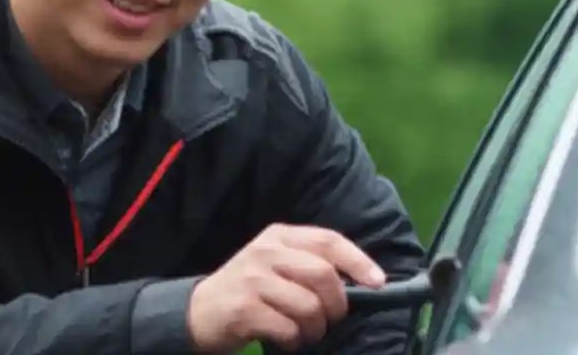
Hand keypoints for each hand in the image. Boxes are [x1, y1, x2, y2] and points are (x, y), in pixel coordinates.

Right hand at [186, 223, 385, 352]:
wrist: (198, 310)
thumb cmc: (249, 289)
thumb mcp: (276, 264)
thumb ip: (310, 264)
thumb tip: (362, 281)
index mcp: (279, 236)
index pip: (328, 240)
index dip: (358, 261)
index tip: (378, 282)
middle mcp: (265, 252)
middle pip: (323, 275)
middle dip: (336, 305)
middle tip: (330, 319)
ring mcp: (252, 281)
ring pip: (309, 307)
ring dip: (314, 329)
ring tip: (303, 333)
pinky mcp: (243, 310)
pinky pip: (288, 330)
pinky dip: (293, 341)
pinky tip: (283, 339)